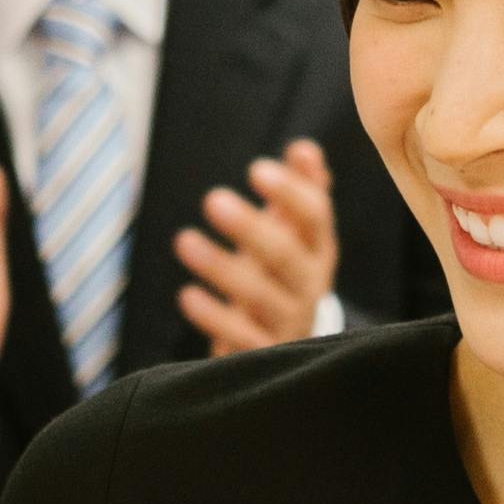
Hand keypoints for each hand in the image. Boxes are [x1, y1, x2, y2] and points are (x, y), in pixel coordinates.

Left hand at [171, 139, 343, 356]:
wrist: (289, 349)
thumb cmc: (284, 276)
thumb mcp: (297, 236)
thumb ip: (301, 192)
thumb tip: (304, 148)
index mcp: (319, 249)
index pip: (315, 216)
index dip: (291, 193)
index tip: (257, 169)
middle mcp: (310, 286)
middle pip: (286, 256)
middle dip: (251, 228)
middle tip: (213, 199)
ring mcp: (290, 322)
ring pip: (261, 297)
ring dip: (221, 267)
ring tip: (184, 240)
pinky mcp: (266, 355)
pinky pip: (241, 338)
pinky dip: (214, 316)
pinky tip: (188, 295)